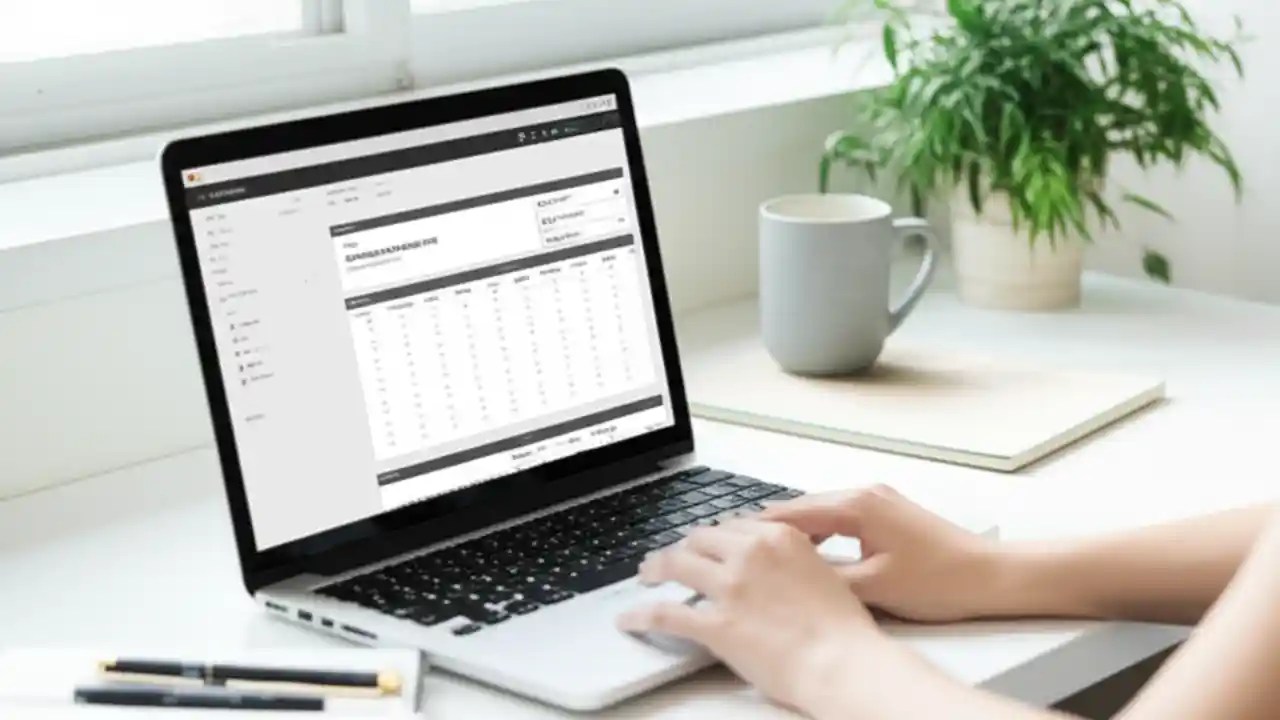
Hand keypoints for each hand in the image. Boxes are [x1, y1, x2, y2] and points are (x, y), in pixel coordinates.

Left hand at [617, 520, 885, 711]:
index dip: (713, 536)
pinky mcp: (716, 624)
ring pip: (677, 564)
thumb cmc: (842, 627)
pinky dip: (642, 615)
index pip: (731, 525)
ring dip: (656, 567)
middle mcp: (749, 554)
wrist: (843, 661)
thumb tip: (773, 563)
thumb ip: (790, 558)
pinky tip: (630, 619)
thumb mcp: (822, 572)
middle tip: (673, 556)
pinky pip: (666, 614)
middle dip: (683, 546)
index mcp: (777, 537)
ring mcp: (730, 588)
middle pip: (700, 539)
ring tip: (646, 574)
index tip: (705, 543)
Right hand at [761, 484, 1002, 622]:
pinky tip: (809, 550)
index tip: (728, 538)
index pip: (793, 513)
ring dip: (795, 529)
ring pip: (821, 511)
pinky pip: (840, 516)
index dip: (759, 529)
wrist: (991, 576)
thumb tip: (790, 578)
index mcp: (858, 506)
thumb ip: (826, 578)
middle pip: (803, 506)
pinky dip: (819, 531)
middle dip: (770, 527)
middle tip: (738, 545)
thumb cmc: (942, 581)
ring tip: (765, 550)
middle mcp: (866, 494)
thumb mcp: (874, 587)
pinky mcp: (887, 513)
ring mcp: (878, 500)